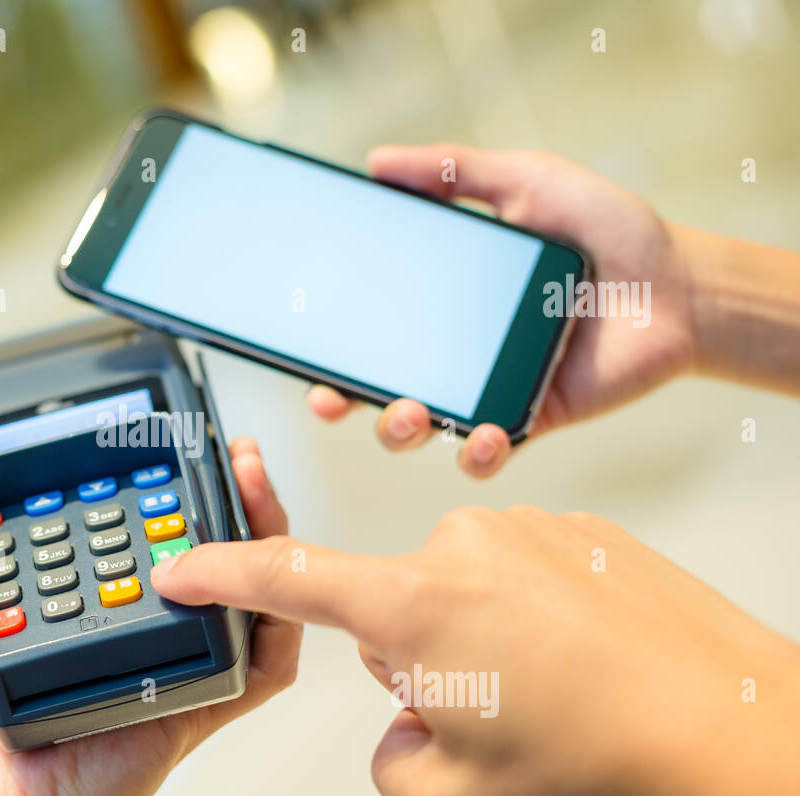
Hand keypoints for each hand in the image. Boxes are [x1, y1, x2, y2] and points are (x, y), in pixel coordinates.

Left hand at [0, 438, 300, 795]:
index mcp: (83, 613)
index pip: (138, 536)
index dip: (164, 490)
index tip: (167, 448)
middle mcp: (133, 634)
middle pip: (204, 557)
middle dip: (228, 498)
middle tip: (229, 455)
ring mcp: (167, 667)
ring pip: (241, 598)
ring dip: (262, 539)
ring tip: (252, 486)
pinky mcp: (192, 707)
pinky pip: (257, 671)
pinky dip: (279, 626)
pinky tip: (273, 575)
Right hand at [150, 507, 799, 795]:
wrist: (731, 724)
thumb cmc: (603, 758)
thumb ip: (389, 756)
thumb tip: (404, 721)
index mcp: (413, 604)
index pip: (289, 578)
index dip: (224, 572)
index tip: (186, 565)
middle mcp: (461, 548)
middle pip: (393, 605)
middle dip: (417, 657)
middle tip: (487, 710)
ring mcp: (526, 530)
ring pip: (461, 591)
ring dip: (481, 640)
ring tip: (550, 692)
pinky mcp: (578, 530)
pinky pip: (521, 575)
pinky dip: (534, 620)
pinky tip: (582, 663)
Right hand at [308, 144, 698, 477]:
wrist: (678, 283)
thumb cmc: (606, 229)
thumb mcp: (524, 182)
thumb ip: (453, 172)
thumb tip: (376, 161)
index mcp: (441, 302)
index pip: (367, 328)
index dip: (329, 345)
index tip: (300, 351)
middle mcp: (453, 352)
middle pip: (375, 387)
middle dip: (343, 400)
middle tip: (332, 398)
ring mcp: (487, 390)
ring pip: (420, 427)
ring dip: (399, 429)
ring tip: (409, 412)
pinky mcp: (529, 420)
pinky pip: (488, 451)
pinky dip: (478, 453)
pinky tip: (484, 436)